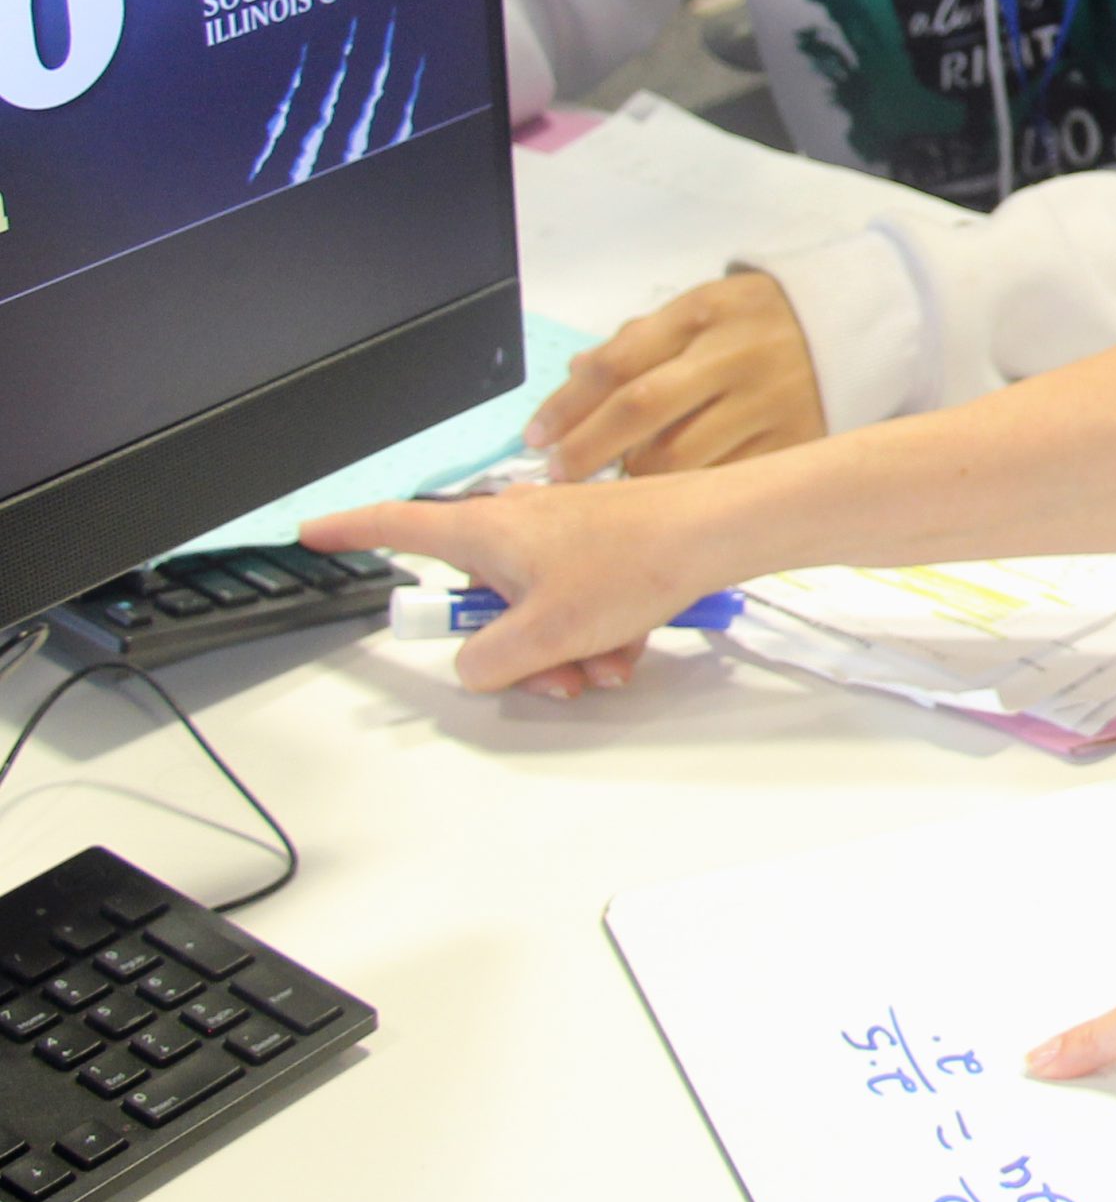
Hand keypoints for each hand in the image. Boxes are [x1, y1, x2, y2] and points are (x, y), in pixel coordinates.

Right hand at [302, 468, 734, 699]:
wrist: (714, 534)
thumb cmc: (634, 562)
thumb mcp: (542, 633)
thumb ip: (486, 661)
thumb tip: (478, 664)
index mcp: (486, 533)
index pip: (397, 526)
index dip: (350, 532)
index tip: (313, 532)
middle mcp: (519, 526)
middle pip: (483, 603)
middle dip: (519, 653)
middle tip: (557, 675)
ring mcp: (563, 535)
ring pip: (539, 613)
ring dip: (569, 651)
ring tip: (610, 659)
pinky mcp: (603, 546)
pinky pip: (580, 605)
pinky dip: (600, 632)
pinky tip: (633, 643)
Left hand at [530, 271, 825, 480]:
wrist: (856, 323)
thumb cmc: (759, 322)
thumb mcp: (700, 309)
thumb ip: (637, 342)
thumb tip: (573, 378)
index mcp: (705, 312)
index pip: (617, 362)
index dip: (566, 406)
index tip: (537, 437)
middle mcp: (737, 354)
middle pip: (640, 409)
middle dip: (585, 450)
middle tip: (558, 474)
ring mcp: (768, 401)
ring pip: (679, 457)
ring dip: (633, 478)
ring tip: (617, 484)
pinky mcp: (794, 442)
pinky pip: (723, 482)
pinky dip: (686, 495)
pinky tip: (669, 496)